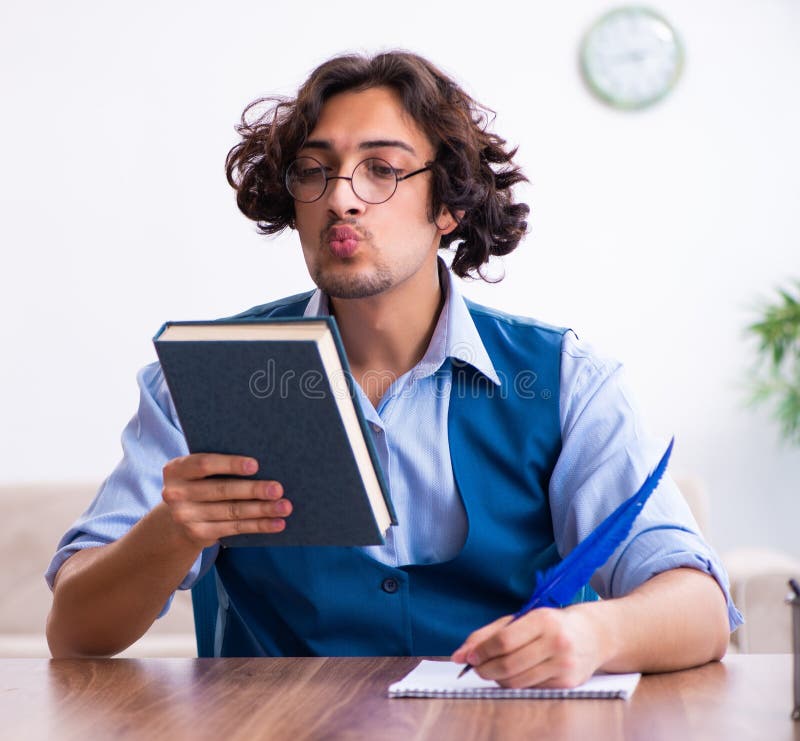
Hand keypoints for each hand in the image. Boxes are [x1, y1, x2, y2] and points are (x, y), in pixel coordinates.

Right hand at [161, 453, 290, 548]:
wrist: (176, 518)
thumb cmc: (199, 483)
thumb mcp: (197, 472)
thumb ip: (218, 464)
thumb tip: (264, 462)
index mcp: (176, 469)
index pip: (204, 464)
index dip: (231, 464)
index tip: (256, 465)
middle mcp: (176, 493)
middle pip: (221, 490)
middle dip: (253, 490)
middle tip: (278, 489)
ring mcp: (185, 516)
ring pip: (231, 511)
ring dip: (262, 510)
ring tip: (284, 507)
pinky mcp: (198, 534)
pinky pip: (234, 528)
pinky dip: (259, 525)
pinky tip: (277, 523)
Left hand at [450, 605, 607, 688]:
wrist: (593, 635)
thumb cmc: (550, 624)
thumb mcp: (520, 619)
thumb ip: (487, 634)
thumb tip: (459, 654)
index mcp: (543, 619)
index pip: (504, 641)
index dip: (481, 651)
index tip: (469, 656)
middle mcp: (556, 642)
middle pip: (509, 665)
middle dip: (485, 669)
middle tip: (476, 667)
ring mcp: (564, 665)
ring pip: (517, 682)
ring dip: (497, 679)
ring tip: (493, 670)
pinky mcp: (567, 683)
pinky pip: (531, 689)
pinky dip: (516, 684)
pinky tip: (515, 673)